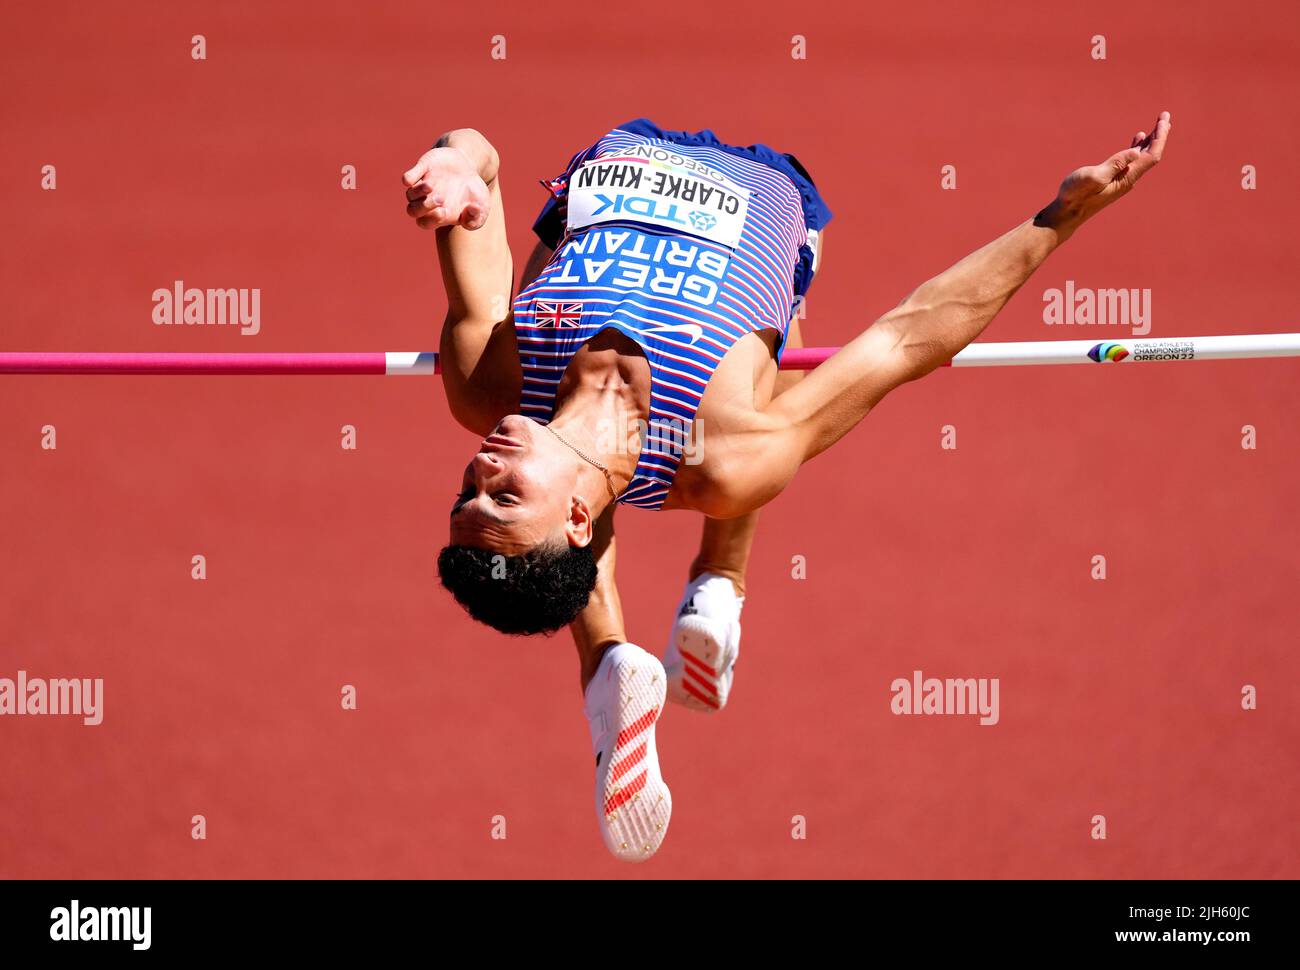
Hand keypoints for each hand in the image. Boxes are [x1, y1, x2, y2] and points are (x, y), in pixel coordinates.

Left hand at [402, 146, 489, 230]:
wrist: (469, 166)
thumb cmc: (474, 193)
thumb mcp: (482, 208)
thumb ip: (477, 219)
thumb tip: (472, 210)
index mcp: (439, 215)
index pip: (425, 222)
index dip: (431, 220)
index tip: (445, 212)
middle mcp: (428, 202)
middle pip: (413, 211)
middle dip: (424, 206)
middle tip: (440, 198)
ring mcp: (424, 185)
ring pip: (410, 195)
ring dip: (417, 192)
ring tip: (431, 186)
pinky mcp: (423, 169)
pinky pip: (408, 177)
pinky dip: (409, 178)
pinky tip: (419, 176)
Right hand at [1039, 111, 1171, 231]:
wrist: (1066, 214)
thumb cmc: (1075, 195)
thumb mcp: (1093, 176)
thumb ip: (1114, 164)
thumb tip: (1136, 152)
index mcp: (1126, 178)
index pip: (1151, 155)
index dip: (1160, 137)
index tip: (1163, 119)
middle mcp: (1128, 179)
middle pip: (1150, 155)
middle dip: (1159, 135)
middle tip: (1165, 116)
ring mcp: (1121, 180)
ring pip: (1142, 158)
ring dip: (1150, 141)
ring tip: (1158, 126)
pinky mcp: (1113, 180)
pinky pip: (1131, 161)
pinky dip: (1137, 148)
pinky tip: (1138, 141)